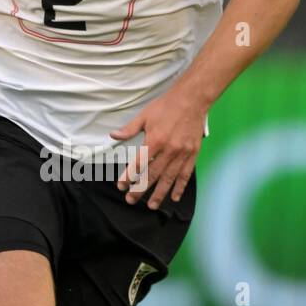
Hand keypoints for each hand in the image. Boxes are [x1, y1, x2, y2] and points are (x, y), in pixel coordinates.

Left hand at [109, 86, 206, 208]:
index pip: (139, 164)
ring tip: (152, 205)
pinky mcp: (192, 154)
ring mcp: (182, 153)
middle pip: (152, 176)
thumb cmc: (167, 106)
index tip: (122, 186)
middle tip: (132, 200)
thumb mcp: (145, 116)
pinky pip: (185, 175)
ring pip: (169, 179)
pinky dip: (180, 187)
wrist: (192, 100)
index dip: (129, 177)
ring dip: (160, 194)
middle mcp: (169, 150)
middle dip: (141, 190)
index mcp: (155, 140)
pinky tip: (175, 197)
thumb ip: (129, 129)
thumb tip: (113, 135)